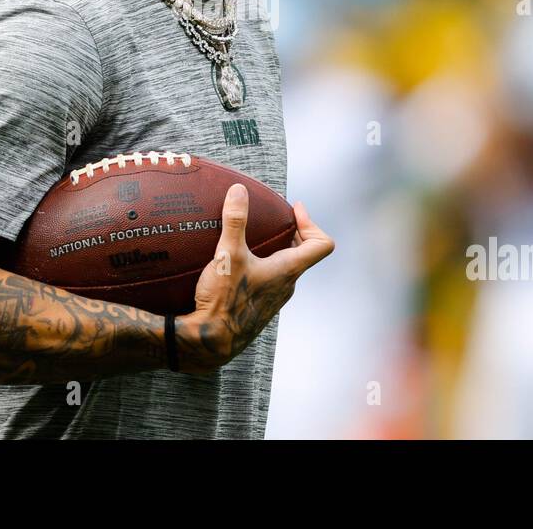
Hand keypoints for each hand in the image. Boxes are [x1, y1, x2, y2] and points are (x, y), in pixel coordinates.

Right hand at [174, 183, 333, 374]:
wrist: (211, 341)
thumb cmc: (224, 300)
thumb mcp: (227, 254)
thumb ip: (234, 221)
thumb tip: (239, 190)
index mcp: (288, 270)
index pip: (321, 244)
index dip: (312, 222)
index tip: (293, 209)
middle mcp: (287, 285)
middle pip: (303, 253)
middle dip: (291, 232)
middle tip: (273, 219)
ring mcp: (274, 298)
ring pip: (285, 268)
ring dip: (276, 250)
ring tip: (254, 238)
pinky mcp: (259, 306)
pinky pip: (270, 280)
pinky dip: (262, 265)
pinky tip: (237, 263)